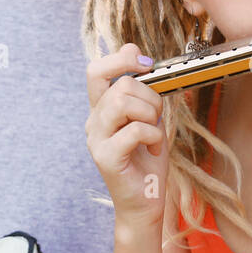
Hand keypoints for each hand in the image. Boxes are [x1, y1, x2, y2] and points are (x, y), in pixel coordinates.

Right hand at [85, 44, 167, 230]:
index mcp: (101, 109)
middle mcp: (94, 121)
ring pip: (122, 102)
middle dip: (150, 97)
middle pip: (120, 85)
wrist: (145, 201)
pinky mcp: (105, 157)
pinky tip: (154, 149)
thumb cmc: (148, 160)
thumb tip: (134, 51)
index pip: (96, 71)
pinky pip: (135, 130)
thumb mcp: (149, 117)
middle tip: (157, 118)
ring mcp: (96, 139)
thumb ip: (142, 90)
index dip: (121, 60)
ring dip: (150, 114)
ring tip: (155, 133)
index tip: (146, 66)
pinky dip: (154, 136)